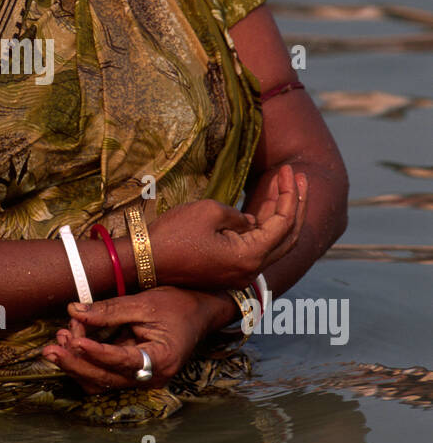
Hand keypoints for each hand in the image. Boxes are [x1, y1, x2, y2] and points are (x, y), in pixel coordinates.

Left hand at [42, 287, 211, 394]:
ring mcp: (141, 379)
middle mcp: (152, 377)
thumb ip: (110, 310)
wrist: (200, 312)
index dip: (97, 353)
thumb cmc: (179, 305)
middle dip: (76, 362)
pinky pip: (103, 374)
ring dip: (76, 364)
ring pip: (100, 381)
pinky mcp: (132, 374)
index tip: (75, 341)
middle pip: (106, 378)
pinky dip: (85, 361)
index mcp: (161, 359)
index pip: (123, 361)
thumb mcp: (145, 303)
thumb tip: (74, 310)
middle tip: (51, 347)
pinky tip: (71, 342)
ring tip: (58, 341)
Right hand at [148, 163, 307, 290]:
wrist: (144, 260)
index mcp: (250, 257)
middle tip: (298, 177)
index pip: (283, 223)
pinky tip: (262, 205)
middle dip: (295, 204)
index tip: (288, 170)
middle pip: (287, 236)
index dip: (289, 194)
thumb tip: (250, 221)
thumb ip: (239, 215)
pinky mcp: (228, 269)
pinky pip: (254, 247)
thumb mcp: (210, 212)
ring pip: (272, 242)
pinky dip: (262, 226)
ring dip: (279, 214)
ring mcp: (240, 272)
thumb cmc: (173, 234)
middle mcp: (250, 270)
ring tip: (284, 184)